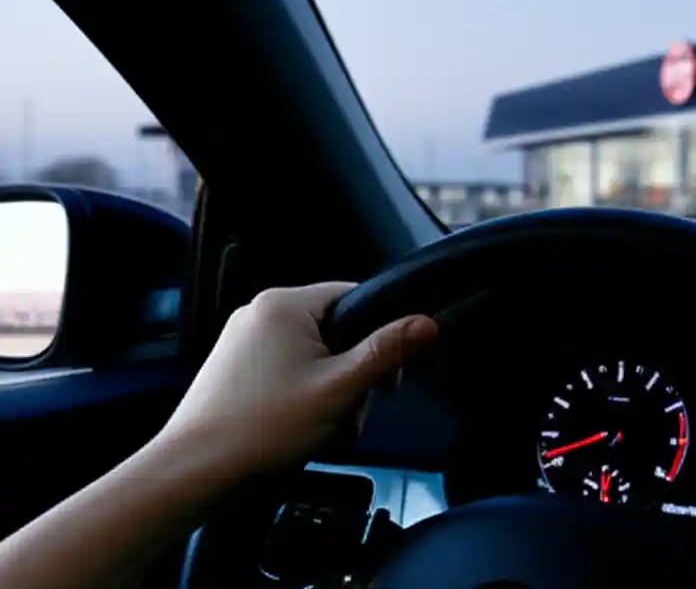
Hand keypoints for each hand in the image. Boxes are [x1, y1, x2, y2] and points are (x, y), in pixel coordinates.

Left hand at [156, 282, 437, 478]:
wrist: (195, 471)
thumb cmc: (260, 429)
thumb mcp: (340, 389)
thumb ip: (387, 352)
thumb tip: (426, 322)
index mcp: (285, 304)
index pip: (354, 298)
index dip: (380, 335)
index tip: (387, 373)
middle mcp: (259, 314)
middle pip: (334, 330)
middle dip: (352, 371)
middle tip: (352, 408)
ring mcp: (242, 342)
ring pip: (312, 354)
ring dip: (329, 388)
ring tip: (322, 424)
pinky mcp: (233, 369)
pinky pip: (286, 370)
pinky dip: (302, 395)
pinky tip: (299, 426)